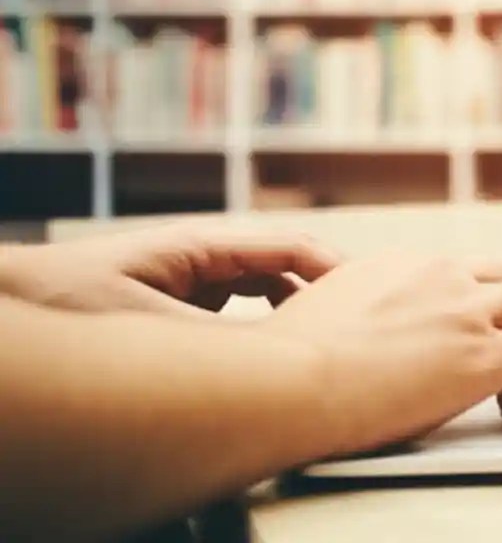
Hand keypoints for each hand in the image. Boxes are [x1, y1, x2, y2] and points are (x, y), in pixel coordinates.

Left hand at [0, 224, 341, 318]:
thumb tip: (277, 353)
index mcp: (202, 245)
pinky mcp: (181, 301)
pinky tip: (276, 352)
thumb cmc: (67, 300)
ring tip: (328, 337)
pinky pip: (240, 308)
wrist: (12, 301)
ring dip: (295, 308)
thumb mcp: (150, 324)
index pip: (287, 246)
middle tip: (361, 318)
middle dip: (323, 288)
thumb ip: (219, 340)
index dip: (333, 267)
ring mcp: (193, 277)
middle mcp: (203, 256)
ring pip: (264, 287)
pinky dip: (265, 326)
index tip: (369, 291)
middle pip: (282, 265)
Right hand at [259, 255, 501, 454]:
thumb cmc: (287, 360)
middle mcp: (442, 277)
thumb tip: (342, 325)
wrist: (289, 378)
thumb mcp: (318, 308)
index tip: (465, 337)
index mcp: (403, 266)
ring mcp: (466, 312)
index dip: (478, 305)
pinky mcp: (482, 355)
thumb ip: (349, 308)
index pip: (467, 270)